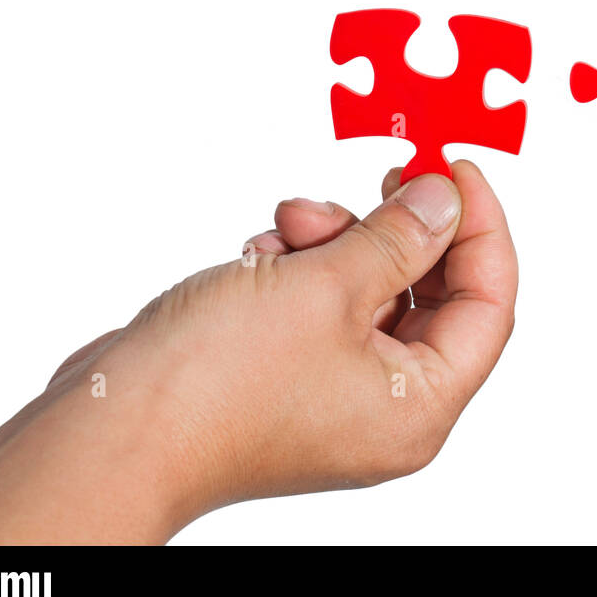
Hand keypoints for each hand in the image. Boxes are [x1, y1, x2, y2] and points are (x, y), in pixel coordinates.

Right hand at [0, 162, 515, 543]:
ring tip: (292, 222)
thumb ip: (398, 238)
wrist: (107, 429)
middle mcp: (384, 409)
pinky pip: (321, 303)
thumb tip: (445, 200)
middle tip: (389, 175)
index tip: (456, 167)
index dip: (482, 227)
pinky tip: (263, 256)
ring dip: (339, 240)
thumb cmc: (214, 384)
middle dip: (399, 229)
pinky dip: (301, 267)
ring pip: (370, 291)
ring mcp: (333, 393)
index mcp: (418, 406)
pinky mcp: (286, 374)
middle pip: (430, 294)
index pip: (489, 304)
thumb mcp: (329, 287)